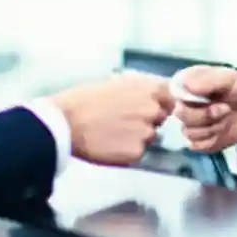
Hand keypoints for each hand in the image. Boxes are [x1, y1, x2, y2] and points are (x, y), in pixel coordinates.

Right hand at [51, 72, 174, 166]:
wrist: (65, 123)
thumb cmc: (83, 101)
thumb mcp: (115, 84)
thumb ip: (138, 90)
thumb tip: (151, 95)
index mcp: (147, 89)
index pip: (171, 97)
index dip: (162, 103)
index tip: (154, 107)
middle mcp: (152, 109)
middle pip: (161, 118)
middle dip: (148, 120)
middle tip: (124, 122)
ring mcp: (146, 132)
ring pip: (150, 137)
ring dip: (137, 136)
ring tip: (112, 133)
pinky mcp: (136, 152)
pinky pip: (139, 152)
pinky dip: (127, 151)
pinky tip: (110, 144)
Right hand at [172, 66, 236, 153]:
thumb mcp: (231, 78)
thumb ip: (209, 80)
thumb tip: (186, 85)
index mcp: (187, 82)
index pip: (173, 91)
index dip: (189, 98)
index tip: (211, 98)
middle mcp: (184, 102)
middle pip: (180, 113)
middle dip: (205, 115)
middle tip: (226, 109)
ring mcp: (189, 122)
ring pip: (189, 131)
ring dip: (213, 127)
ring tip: (227, 118)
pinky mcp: (197, 140)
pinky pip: (196, 145)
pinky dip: (213, 140)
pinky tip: (223, 130)